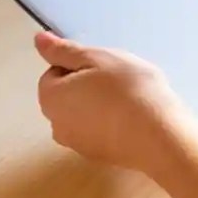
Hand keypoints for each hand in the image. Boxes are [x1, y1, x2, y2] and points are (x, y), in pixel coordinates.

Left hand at [34, 32, 197, 174]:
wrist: (159, 137)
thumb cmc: (128, 89)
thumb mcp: (98, 58)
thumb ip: (64, 50)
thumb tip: (38, 40)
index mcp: (50, 98)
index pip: (54, 72)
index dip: (80, 65)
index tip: (105, 66)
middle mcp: (56, 125)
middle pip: (68, 96)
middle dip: (89, 85)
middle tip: (120, 80)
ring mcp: (78, 146)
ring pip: (85, 114)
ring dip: (101, 105)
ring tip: (131, 100)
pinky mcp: (100, 157)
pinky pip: (101, 132)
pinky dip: (112, 123)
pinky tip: (135, 119)